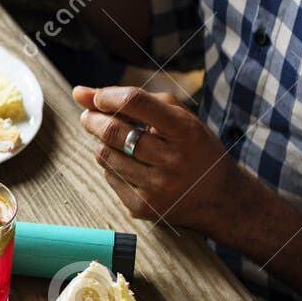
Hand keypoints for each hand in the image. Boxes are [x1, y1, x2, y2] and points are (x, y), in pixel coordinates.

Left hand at [74, 85, 240, 230]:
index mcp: (185, 131)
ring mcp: (157, 187)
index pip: (136, 102)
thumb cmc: (194, 149)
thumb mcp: (180, 118)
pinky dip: (113, 166)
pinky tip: (131, 165)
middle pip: (113, 131)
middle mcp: (173, 160)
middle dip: (92, 119)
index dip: (107, 96)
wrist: (220, 199)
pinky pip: (110, 177)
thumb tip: (81, 93)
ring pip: (105, 155)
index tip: (96, 97)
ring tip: (116, 141)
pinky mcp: (143, 207)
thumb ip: (136, 100)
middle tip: (89, 116)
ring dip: (103, 144)